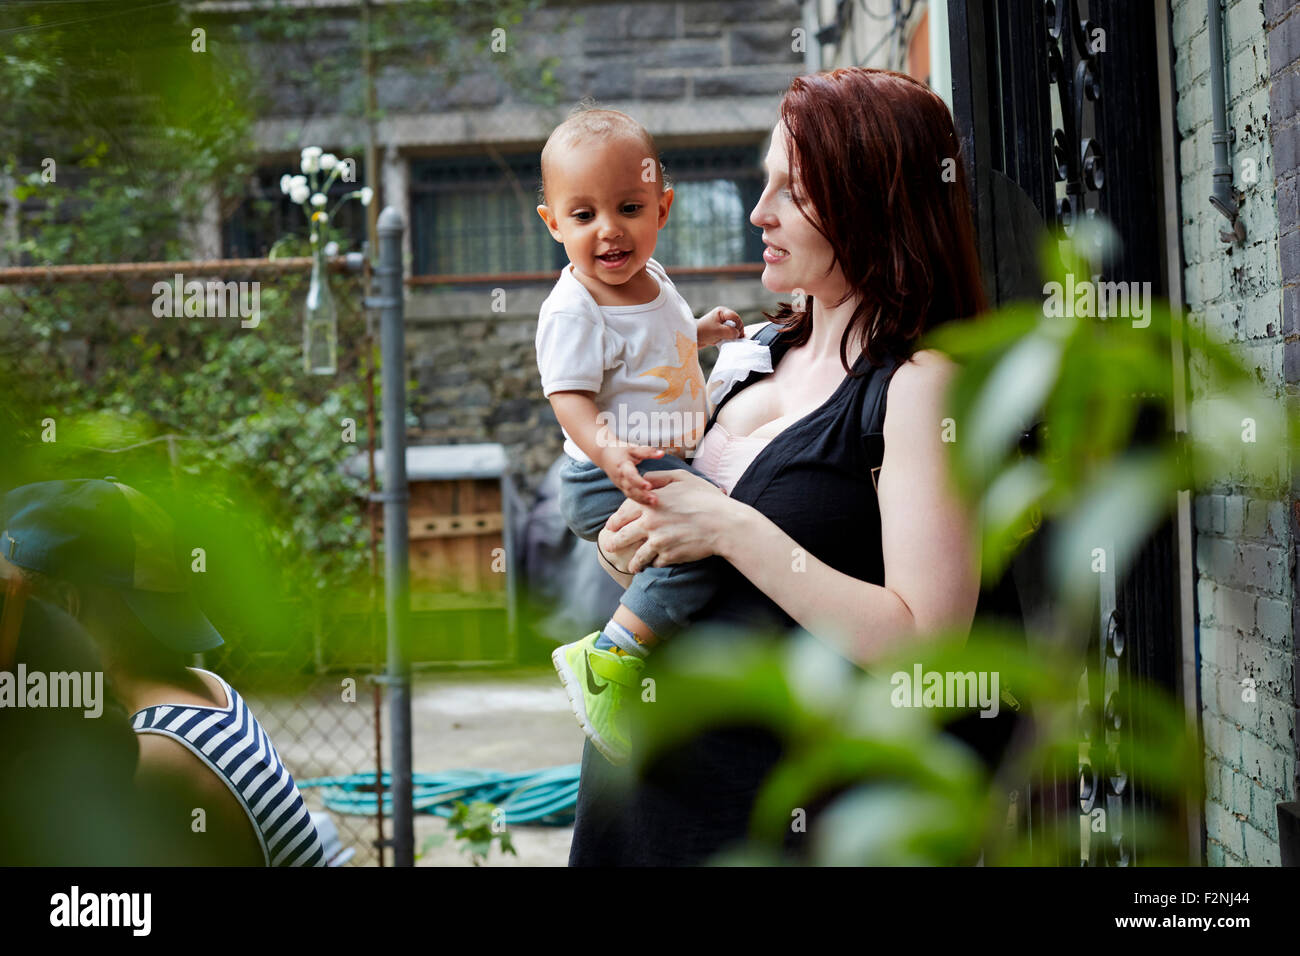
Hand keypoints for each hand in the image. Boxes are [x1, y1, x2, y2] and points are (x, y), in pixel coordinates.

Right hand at [597, 444, 663, 506]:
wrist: (604, 455)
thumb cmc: (619, 450)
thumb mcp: (632, 448)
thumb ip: (647, 452)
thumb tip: (662, 454)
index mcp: (623, 466)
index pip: (630, 475)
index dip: (639, 482)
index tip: (649, 486)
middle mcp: (620, 477)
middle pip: (631, 488)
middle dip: (642, 495)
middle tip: (655, 499)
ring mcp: (620, 484)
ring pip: (630, 494)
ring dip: (642, 499)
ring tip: (654, 502)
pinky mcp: (622, 487)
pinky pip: (630, 495)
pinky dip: (639, 500)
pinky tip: (649, 502)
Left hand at [603, 469, 732, 572]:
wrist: (724, 524)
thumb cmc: (706, 498)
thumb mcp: (682, 478)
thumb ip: (659, 477)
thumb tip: (644, 478)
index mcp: (649, 503)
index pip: (623, 512)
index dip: (615, 520)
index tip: (611, 525)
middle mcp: (649, 523)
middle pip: (622, 536)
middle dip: (614, 542)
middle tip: (610, 546)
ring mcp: (658, 541)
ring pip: (637, 555)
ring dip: (632, 562)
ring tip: (631, 566)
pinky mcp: (669, 556)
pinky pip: (656, 562)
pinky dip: (654, 564)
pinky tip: (654, 566)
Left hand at [696, 307, 743, 346]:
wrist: (692, 337)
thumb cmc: (703, 332)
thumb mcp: (718, 331)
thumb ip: (730, 332)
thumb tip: (738, 334)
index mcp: (721, 312)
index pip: (735, 317)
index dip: (738, 325)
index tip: (737, 334)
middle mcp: (722, 316)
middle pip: (736, 322)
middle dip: (736, 330)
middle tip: (734, 338)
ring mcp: (721, 323)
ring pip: (733, 328)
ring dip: (732, 334)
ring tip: (729, 339)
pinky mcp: (720, 330)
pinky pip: (728, 333)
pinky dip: (729, 337)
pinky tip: (727, 341)